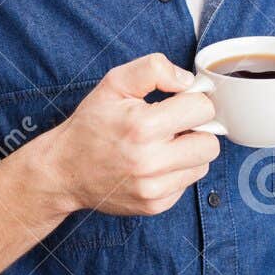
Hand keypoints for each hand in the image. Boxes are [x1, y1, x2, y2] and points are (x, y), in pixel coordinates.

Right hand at [36, 52, 220, 216]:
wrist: (63, 170)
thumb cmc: (91, 125)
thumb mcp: (114, 83)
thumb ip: (154, 69)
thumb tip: (188, 81)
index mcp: (143, 126)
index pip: (202, 108)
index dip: (192, 100)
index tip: (178, 102)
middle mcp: (151, 162)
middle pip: (210, 143)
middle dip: (197, 130)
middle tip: (173, 126)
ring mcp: (154, 188)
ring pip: (203, 165)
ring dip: (188, 152)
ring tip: (162, 145)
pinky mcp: (155, 205)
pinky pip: (186, 184)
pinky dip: (176, 172)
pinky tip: (154, 164)